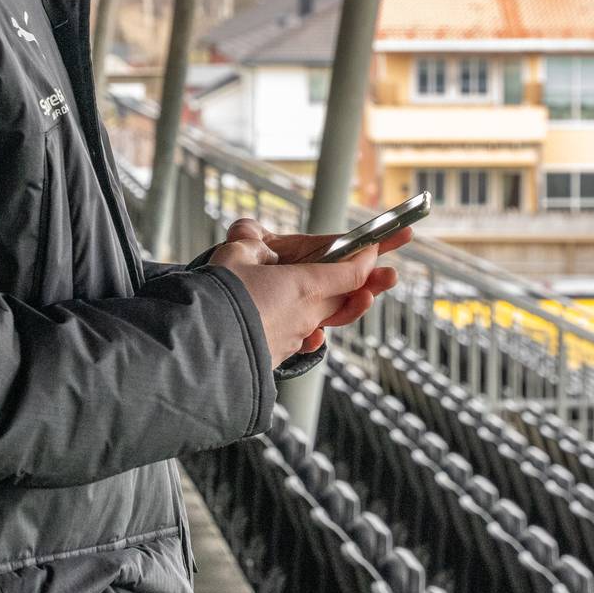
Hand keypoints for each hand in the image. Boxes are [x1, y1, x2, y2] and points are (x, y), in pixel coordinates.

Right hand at [208, 219, 401, 358]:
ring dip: (342, 306)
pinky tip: (313, 325)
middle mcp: (308, 314)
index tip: (376, 246)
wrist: (202, 351)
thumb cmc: (218, 300)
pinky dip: (311, 324)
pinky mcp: (281, 353)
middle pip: (348, 297)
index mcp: (304, 286)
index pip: (350, 271)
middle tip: (391, 274)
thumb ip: (250, 244)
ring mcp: (296, 337)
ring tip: (359, 297)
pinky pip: (304, 334)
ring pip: (327, 317)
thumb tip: (252, 239)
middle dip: (369, 283)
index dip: (367, 257)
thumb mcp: (234, 256)